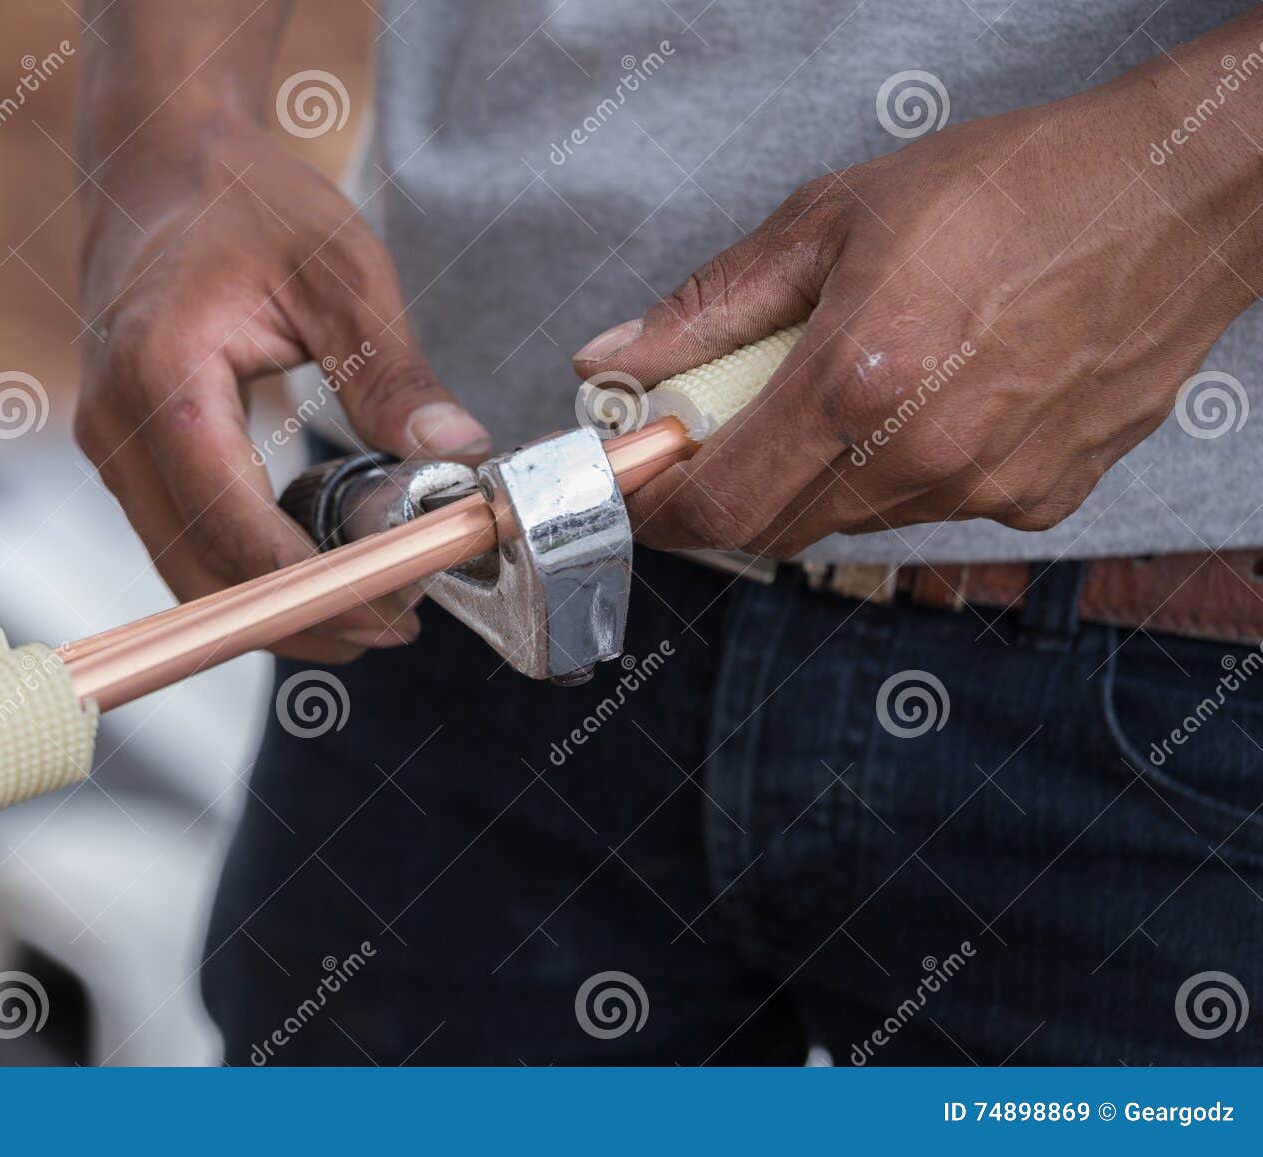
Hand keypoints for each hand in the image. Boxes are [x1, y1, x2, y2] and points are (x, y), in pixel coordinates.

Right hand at [75, 119, 489, 661]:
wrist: (158, 159)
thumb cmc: (246, 198)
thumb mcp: (342, 271)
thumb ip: (395, 373)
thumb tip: (458, 457)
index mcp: (162, 377)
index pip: (232, 527)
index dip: (313, 589)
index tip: (393, 610)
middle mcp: (115, 426)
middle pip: (201, 575)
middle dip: (299, 618)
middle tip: (394, 627)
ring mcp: (108, 445)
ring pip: (184, 572)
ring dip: (272, 607)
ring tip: (368, 609)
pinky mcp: (123, 451)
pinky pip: (179, 539)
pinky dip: (245, 571)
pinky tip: (316, 570)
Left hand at [573, 38, 1260, 558]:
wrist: (1175, 198)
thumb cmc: (1009, 189)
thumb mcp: (833, 218)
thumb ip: (712, 305)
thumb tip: (610, 360)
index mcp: (856, 381)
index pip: (720, 504)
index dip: (662, 511)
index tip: (640, 491)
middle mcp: (922, 455)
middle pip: (777, 528)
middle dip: (732, 491)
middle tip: (726, 429)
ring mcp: (987, 488)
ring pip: (853, 522)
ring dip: (819, 477)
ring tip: (851, 387)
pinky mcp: (1041, 499)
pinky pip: (935, 510)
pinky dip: (904, 472)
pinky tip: (937, 400)